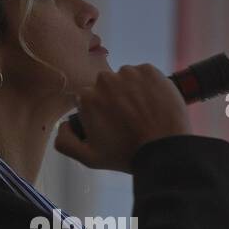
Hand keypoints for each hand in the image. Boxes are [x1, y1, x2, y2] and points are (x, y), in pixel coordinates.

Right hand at [53, 64, 190, 172]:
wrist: (164, 149)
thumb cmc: (126, 154)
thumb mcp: (89, 158)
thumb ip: (65, 142)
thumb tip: (64, 126)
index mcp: (87, 97)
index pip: (90, 98)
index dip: (101, 112)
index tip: (113, 124)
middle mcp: (105, 79)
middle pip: (107, 86)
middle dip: (115, 99)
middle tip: (129, 120)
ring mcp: (129, 73)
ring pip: (126, 79)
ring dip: (132, 91)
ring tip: (143, 113)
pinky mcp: (150, 70)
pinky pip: (145, 74)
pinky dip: (149, 86)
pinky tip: (153, 104)